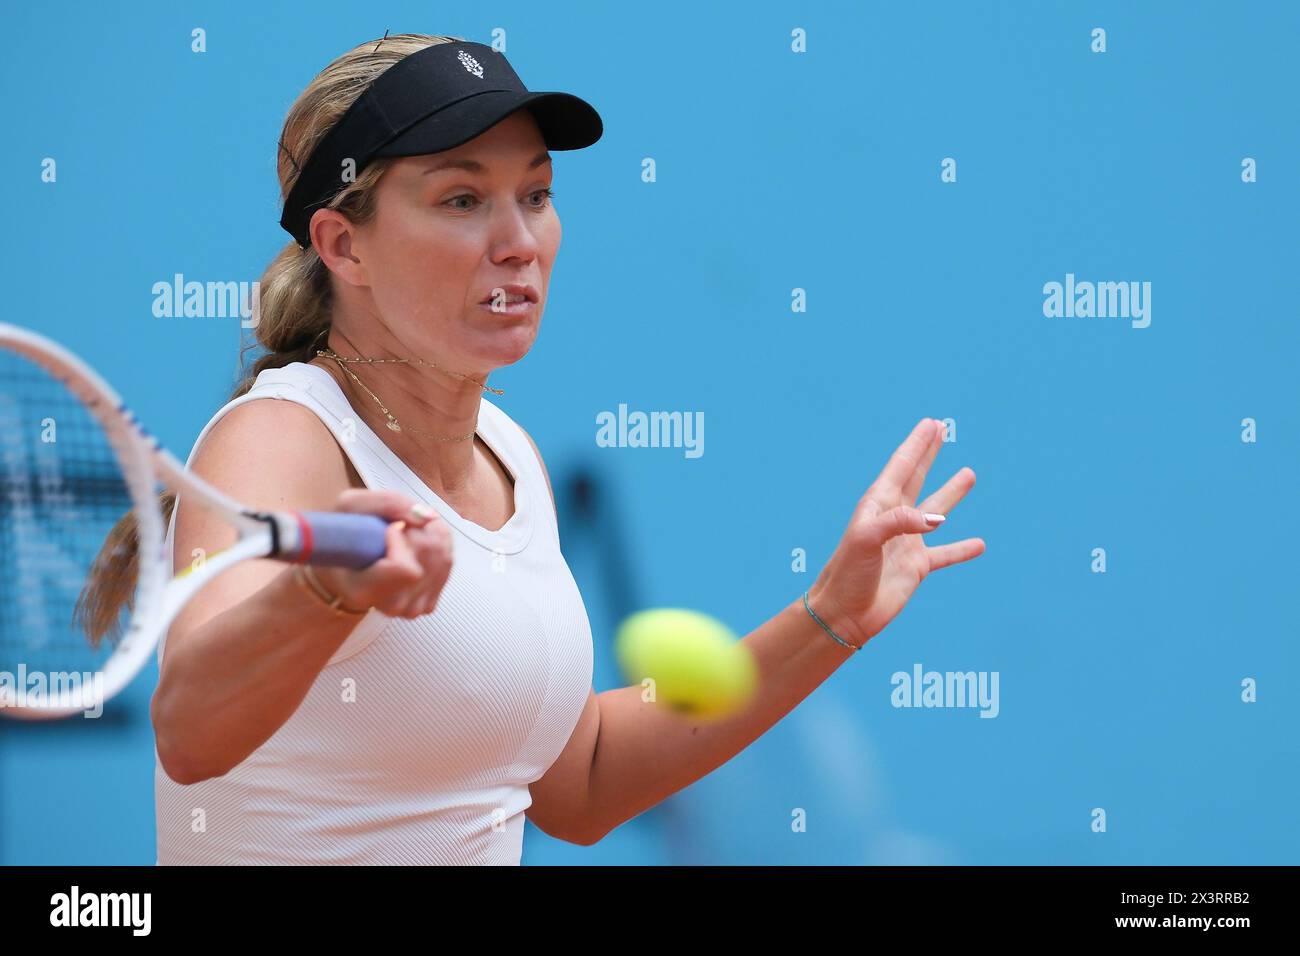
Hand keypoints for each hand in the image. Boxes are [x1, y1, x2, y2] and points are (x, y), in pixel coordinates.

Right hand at [310, 488, 452, 619]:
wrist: (346, 563)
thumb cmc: (345, 537)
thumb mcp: (350, 506)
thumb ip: (388, 504)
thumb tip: (427, 516)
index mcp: (364, 591)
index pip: (405, 569)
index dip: (401, 539)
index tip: (388, 529)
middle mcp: (390, 606)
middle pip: (430, 556)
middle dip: (418, 530)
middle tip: (397, 527)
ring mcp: (412, 608)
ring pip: (443, 558)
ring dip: (430, 534)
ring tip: (405, 535)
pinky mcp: (429, 603)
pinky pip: (448, 563)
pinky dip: (438, 546)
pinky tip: (417, 545)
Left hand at [807, 418, 984, 647]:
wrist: (844, 614)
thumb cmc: (847, 573)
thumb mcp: (866, 539)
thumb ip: (899, 522)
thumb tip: (937, 520)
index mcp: (878, 505)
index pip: (901, 467)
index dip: (916, 445)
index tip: (931, 424)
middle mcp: (894, 519)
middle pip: (916, 478)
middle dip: (928, 454)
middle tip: (941, 430)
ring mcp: (907, 542)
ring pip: (936, 511)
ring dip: (952, 493)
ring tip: (969, 474)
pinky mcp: (917, 567)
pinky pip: (946, 555)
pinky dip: (962, 549)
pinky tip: (980, 544)